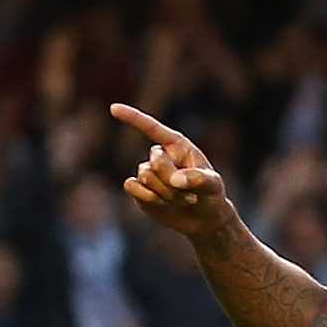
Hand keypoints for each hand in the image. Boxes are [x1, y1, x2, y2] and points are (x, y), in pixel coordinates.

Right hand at [112, 103, 230, 234]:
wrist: (203, 218)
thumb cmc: (211, 194)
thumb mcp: (213, 185)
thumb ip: (198, 179)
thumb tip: (175, 179)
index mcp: (176, 145)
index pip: (152, 128)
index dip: (133, 118)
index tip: (114, 108)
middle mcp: (159, 156)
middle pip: (155, 162)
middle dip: (172, 181)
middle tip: (191, 194)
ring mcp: (147, 172)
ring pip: (145, 177)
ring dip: (166, 193)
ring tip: (183, 199)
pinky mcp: (138, 190)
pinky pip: (131, 187)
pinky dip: (148, 198)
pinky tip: (164, 204)